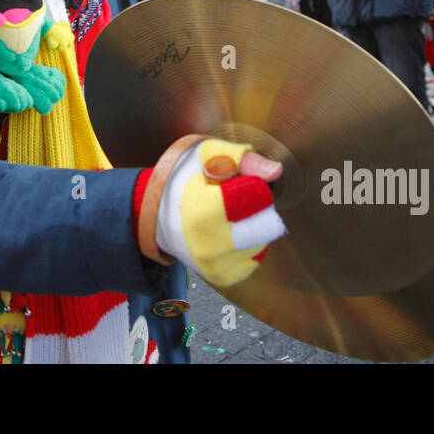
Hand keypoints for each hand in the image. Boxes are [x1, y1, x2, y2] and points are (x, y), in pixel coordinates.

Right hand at [146, 138, 285, 288]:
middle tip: (233, 200)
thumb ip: (242, 158)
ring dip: (253, 226)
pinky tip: (229, 233)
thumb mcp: (208, 156)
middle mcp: (210, 246)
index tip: (234, 182)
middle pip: (267, 223)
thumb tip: (276, 171)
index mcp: (205, 213)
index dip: (252, 183)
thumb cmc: (185, 179)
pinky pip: (256, 258)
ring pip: (264, 241)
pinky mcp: (222, 277)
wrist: (158, 213)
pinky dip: (248, 244)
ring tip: (228, 217)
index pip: (260, 196)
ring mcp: (216, 266)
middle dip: (257, 208)